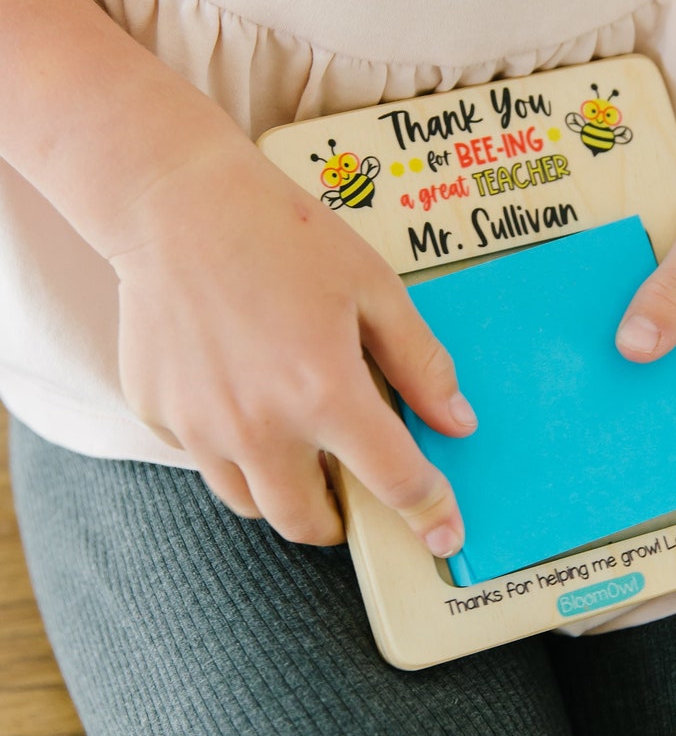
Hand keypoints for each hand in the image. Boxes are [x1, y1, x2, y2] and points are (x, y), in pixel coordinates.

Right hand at [107, 137, 476, 550]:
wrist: (175, 201)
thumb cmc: (281, 234)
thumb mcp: (373, 286)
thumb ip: (419, 362)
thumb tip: (456, 422)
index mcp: (324, 393)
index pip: (393, 483)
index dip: (429, 512)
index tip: (443, 534)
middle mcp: (260, 425)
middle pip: (308, 521)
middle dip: (341, 521)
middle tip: (353, 496)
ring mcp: (200, 425)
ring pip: (250, 502)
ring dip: (284, 493)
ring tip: (298, 451)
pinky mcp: (158, 412)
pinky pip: (202, 459)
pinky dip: (230, 450)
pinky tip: (241, 400)